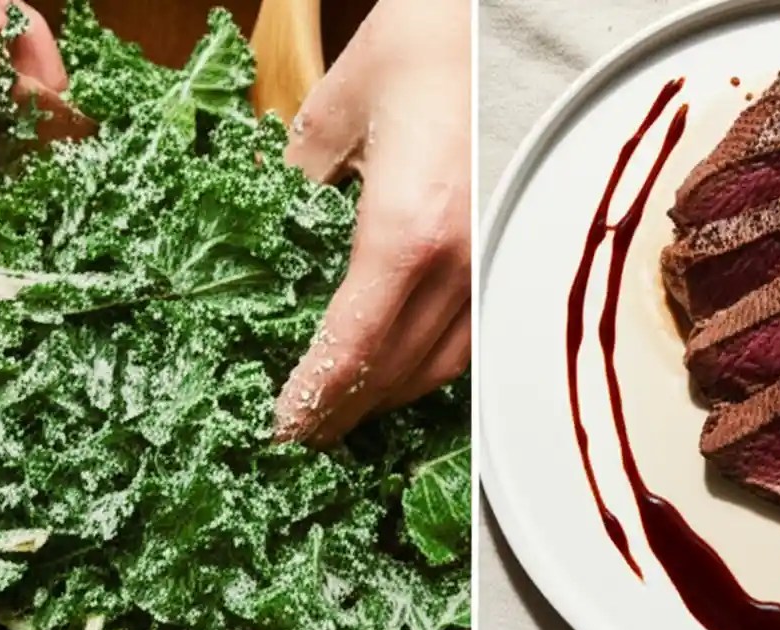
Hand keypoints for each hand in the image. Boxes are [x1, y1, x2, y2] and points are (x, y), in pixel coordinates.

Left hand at [275, 0, 471, 444]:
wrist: (504, 20)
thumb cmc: (423, 45)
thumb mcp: (335, 107)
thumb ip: (296, 180)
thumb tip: (272, 227)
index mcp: (406, 231)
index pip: (354, 345)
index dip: (316, 397)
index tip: (283, 430)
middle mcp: (459, 261)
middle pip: (398, 369)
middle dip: (346, 411)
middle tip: (302, 438)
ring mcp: (492, 260)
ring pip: (443, 363)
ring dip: (389, 396)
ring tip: (345, 411)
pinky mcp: (508, 250)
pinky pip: (472, 334)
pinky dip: (431, 364)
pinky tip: (404, 366)